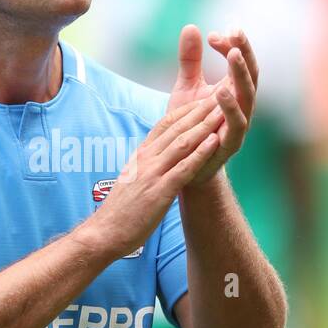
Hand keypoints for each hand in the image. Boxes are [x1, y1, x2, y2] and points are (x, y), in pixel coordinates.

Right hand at [88, 95, 224, 259]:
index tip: (203, 98)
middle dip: (200, 110)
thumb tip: (159, 157)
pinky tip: (215, 141)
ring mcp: (153, 174)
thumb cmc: (120, 210)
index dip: (186, 110)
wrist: (105, 232)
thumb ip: (146, 165)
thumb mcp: (133, 179)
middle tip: (220, 95)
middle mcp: (146, 159)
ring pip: (183, 142)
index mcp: (141, 155)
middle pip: (177, 127)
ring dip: (205, 125)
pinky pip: (184, 168)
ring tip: (223, 111)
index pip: (165, 124)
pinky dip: (201, 152)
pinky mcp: (160, 191)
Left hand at [167, 24, 258, 186]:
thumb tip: (191, 26)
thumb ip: (191, 60)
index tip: (214, 34)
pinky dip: (231, 107)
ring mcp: (239, 123)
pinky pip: (237, 123)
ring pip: (248, 96)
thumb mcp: (187, 88)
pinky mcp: (232, 142)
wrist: (182, 165)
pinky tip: (220, 92)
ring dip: (241, 75)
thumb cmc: (188, 126)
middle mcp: (242, 105)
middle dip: (244, 53)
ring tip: (233, 54)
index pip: (240, 61)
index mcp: (234, 89)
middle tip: (235, 33)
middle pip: (251, 74)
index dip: (232, 44)